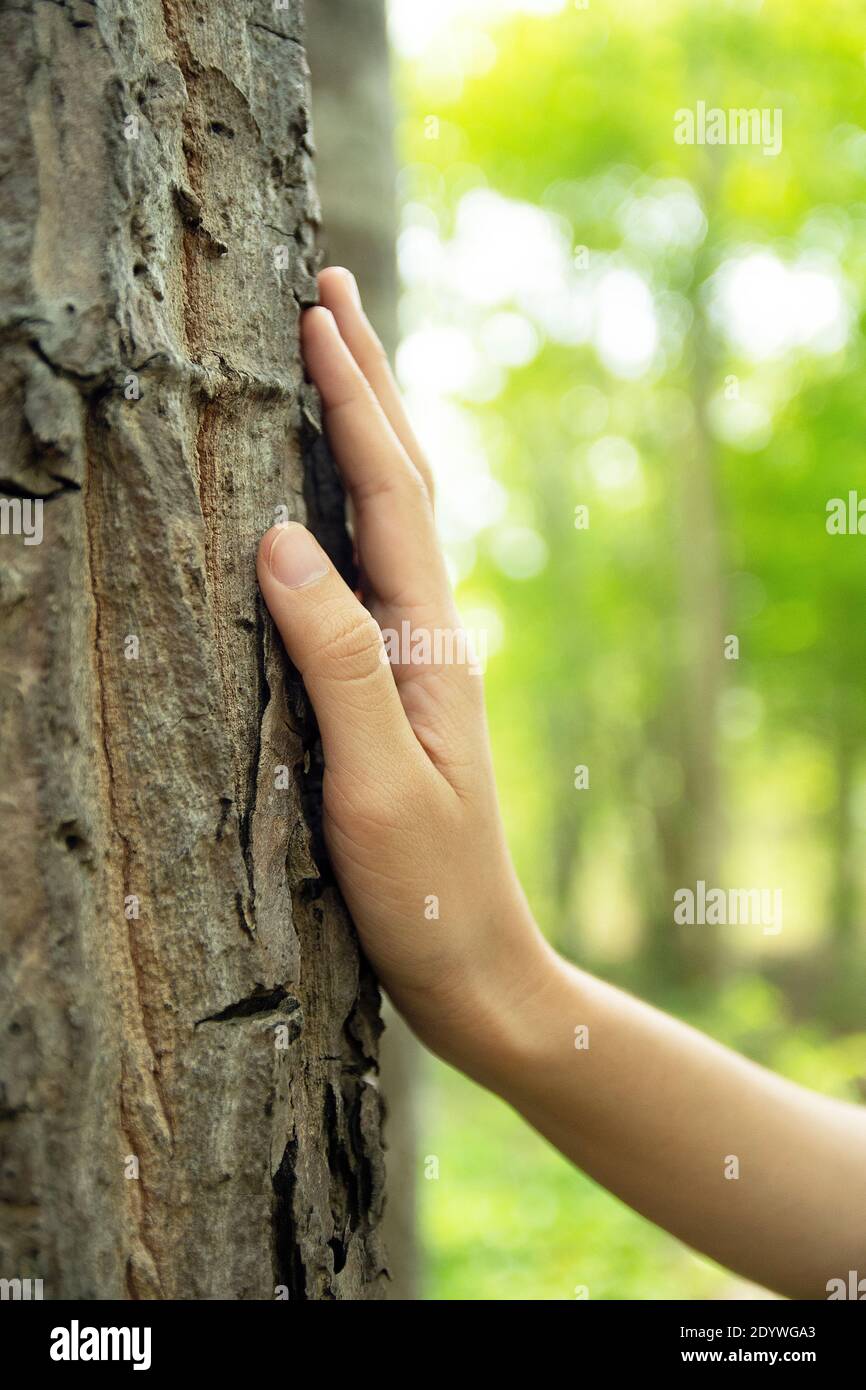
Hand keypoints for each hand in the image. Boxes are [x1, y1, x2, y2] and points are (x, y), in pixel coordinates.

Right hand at [257, 268, 550, 1076]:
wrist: (473, 964)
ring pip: (396, 517)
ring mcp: (421, 659)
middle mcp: (432, 634)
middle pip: (404, 482)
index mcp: (427, 642)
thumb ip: (335, 658)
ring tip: (339, 361)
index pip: (387, 496)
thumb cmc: (423, 888)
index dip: (353, 403)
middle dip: (371, 381)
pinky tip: (338, 499)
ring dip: (369, 429)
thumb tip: (280, 535)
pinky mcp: (401, 689)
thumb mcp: (371, 780)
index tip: (317, 316)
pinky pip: (381, 566)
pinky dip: (360, 501)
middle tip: (335, 291)